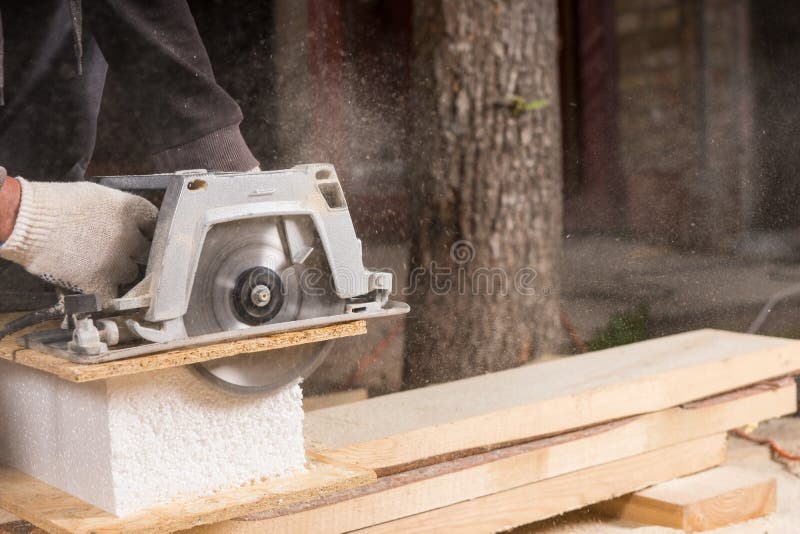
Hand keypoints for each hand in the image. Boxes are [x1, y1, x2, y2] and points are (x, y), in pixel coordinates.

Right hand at [0, 178, 157, 301]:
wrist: (25, 222)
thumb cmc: (56, 203)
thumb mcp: (96, 195)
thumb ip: (119, 209)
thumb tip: (130, 221)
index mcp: (131, 210)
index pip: (155, 221)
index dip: (147, 228)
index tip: (143, 232)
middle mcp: (130, 237)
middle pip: (146, 249)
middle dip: (134, 250)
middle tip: (118, 249)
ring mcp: (116, 263)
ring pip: (132, 272)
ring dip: (121, 270)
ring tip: (102, 264)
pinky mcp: (99, 283)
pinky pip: (113, 295)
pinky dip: (106, 292)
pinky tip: (98, 285)